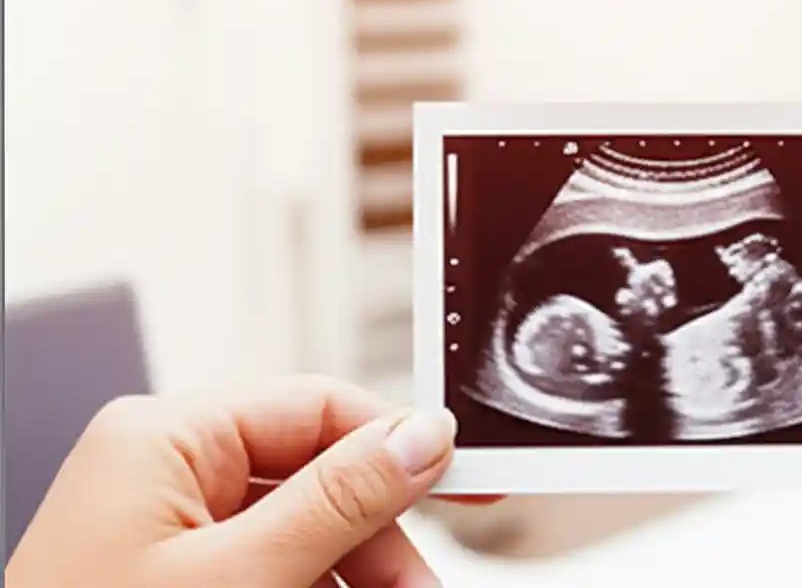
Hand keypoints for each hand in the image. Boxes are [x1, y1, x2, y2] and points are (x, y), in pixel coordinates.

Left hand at [5, 376, 490, 586]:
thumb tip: (421, 436)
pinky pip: (270, 567)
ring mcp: (166, 528)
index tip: (463, 483)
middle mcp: (164, 471)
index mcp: (165, 439)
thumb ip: (339, 500)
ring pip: (302, 530)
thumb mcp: (242, 577)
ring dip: (356, 575)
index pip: (318, 406)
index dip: (398, 442)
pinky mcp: (174, 576)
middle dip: (379, 538)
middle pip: (318, 475)